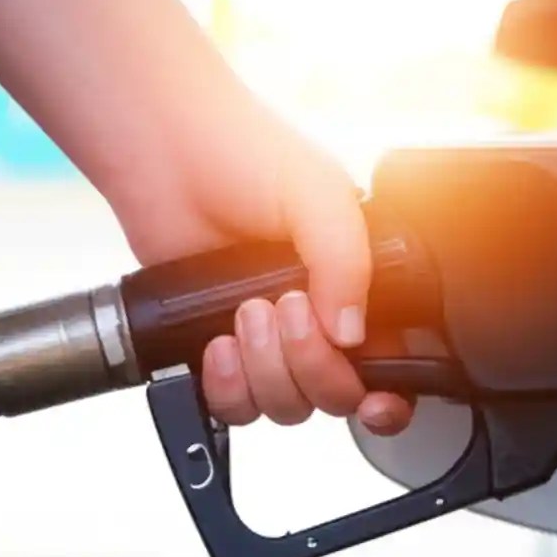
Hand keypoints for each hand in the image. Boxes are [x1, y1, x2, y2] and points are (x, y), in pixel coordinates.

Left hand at [109, 106, 412, 434]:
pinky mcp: (219, 350)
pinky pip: (235, 406)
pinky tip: (217, 343)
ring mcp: (269, 339)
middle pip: (337, 394)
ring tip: (245, 312)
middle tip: (286, 310)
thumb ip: (348, 264)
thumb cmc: (243, 153)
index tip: (375, 398)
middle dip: (312, 365)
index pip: (393, 362)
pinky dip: (227, 386)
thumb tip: (350, 335)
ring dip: (266, 370)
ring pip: (287, 405)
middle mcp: (319, 318)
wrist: (163, 151)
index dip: (388, 394)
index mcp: (358, 283)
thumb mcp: (320, 196)